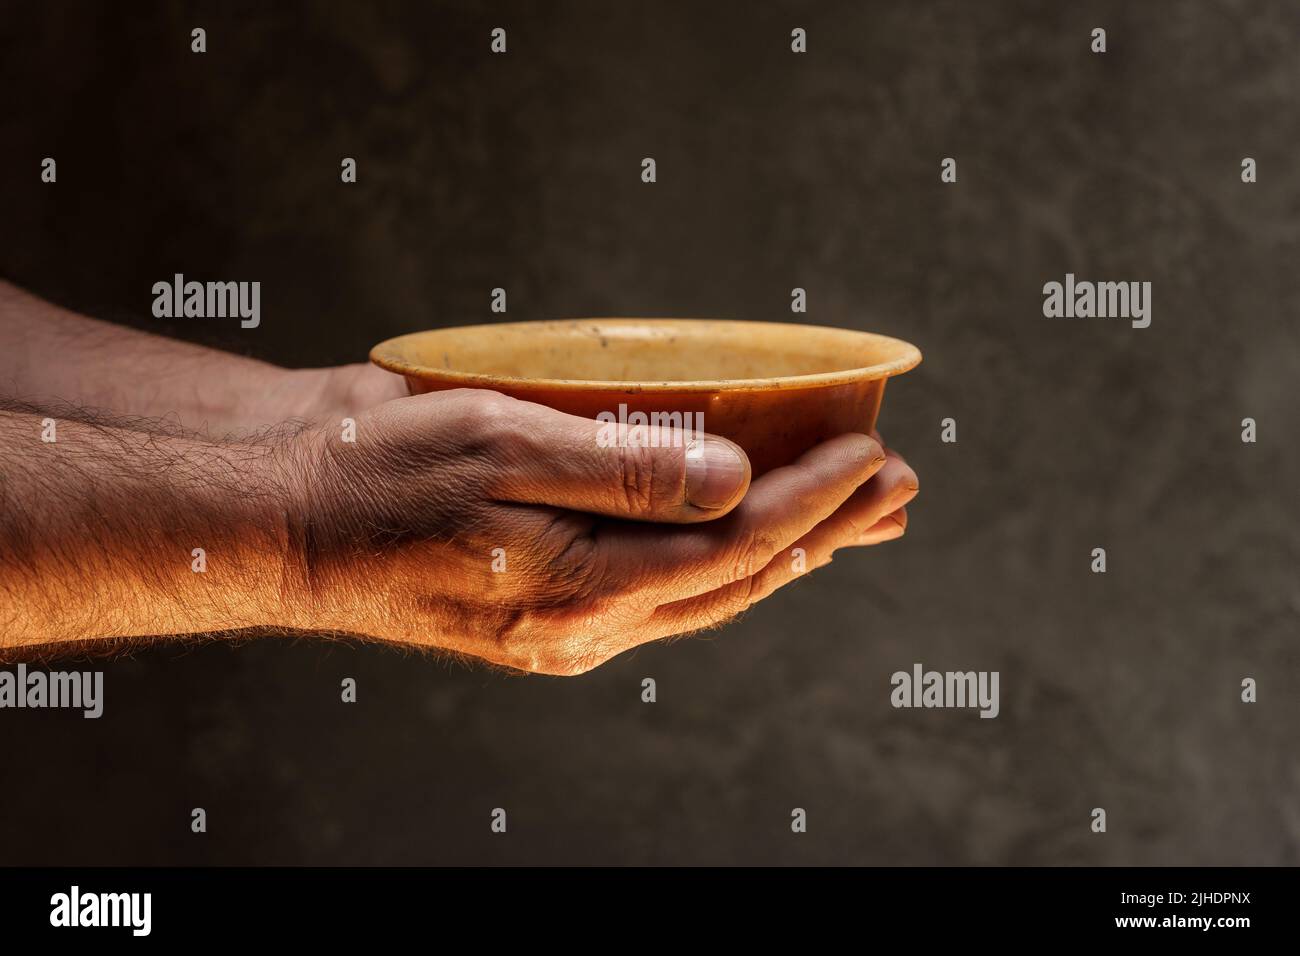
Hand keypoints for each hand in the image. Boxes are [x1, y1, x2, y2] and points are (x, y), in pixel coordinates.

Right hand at [282, 388, 917, 674]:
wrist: (290, 519)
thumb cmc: (378, 472)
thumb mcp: (501, 445)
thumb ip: (624, 466)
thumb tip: (733, 478)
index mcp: (579, 592)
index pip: (732, 549)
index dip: (813, 501)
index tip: (875, 454)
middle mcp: (585, 627)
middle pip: (737, 581)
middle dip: (826, 531)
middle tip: (900, 488)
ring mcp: (568, 629)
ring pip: (706, 591)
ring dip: (786, 548)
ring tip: (855, 513)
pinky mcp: (551, 611)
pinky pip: (664, 589)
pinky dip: (722, 557)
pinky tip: (749, 533)